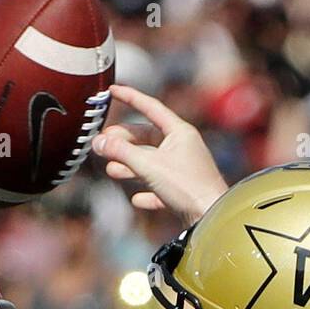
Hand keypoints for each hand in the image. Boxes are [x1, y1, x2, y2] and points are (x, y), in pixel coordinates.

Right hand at [92, 84, 226, 224]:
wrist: (211, 217)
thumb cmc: (187, 187)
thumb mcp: (149, 166)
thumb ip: (122, 152)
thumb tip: (98, 142)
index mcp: (179, 132)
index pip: (151, 107)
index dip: (130, 98)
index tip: (112, 91)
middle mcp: (182, 147)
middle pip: (147, 138)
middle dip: (124, 142)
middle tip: (103, 144)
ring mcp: (183, 169)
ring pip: (150, 163)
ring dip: (130, 166)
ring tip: (111, 170)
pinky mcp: (183, 190)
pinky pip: (159, 187)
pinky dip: (146, 191)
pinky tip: (137, 198)